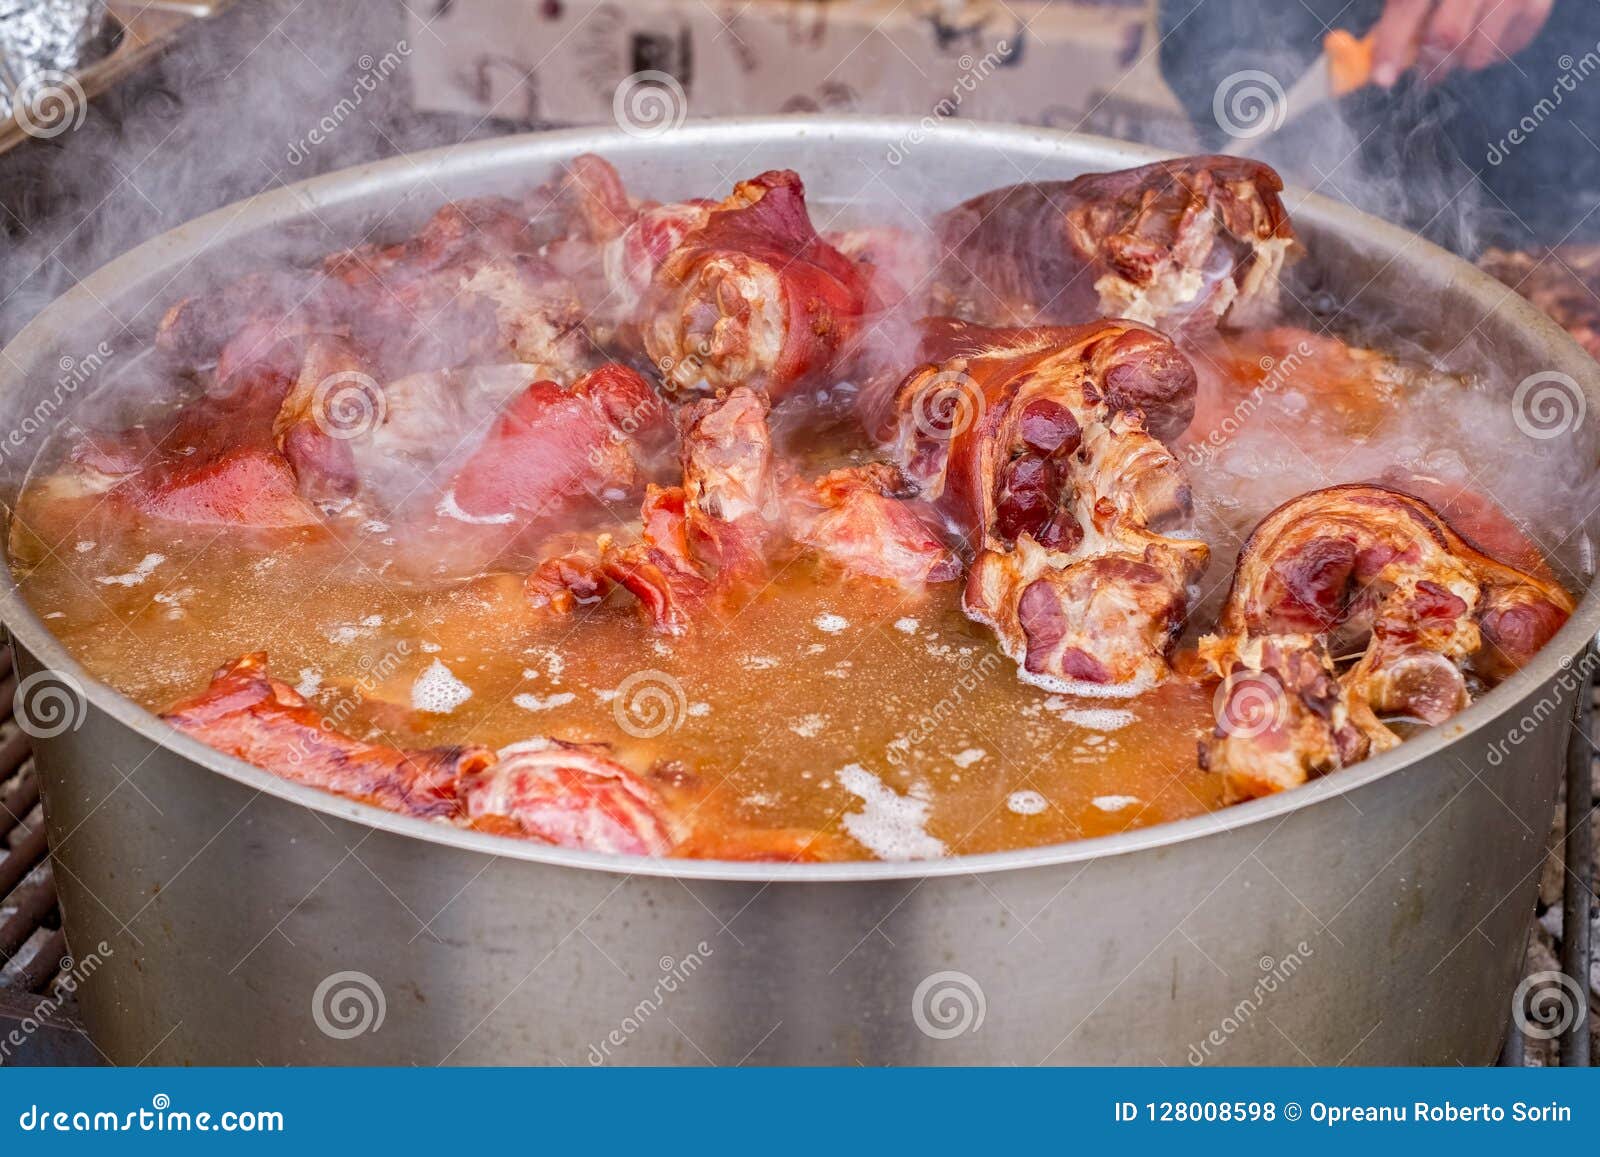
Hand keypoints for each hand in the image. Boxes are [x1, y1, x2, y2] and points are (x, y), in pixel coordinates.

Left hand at [1369, 0, 1553, 86]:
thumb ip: (1401, 14)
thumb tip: (1376, 63)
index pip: (1409, 6)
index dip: (1392, 45)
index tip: (1382, 78)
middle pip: (1447, 34)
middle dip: (1429, 61)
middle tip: (1426, 68)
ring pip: (1476, 52)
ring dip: (1459, 60)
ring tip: (1459, 44)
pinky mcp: (1537, 3)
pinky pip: (1505, 51)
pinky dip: (1488, 53)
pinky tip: (1485, 33)